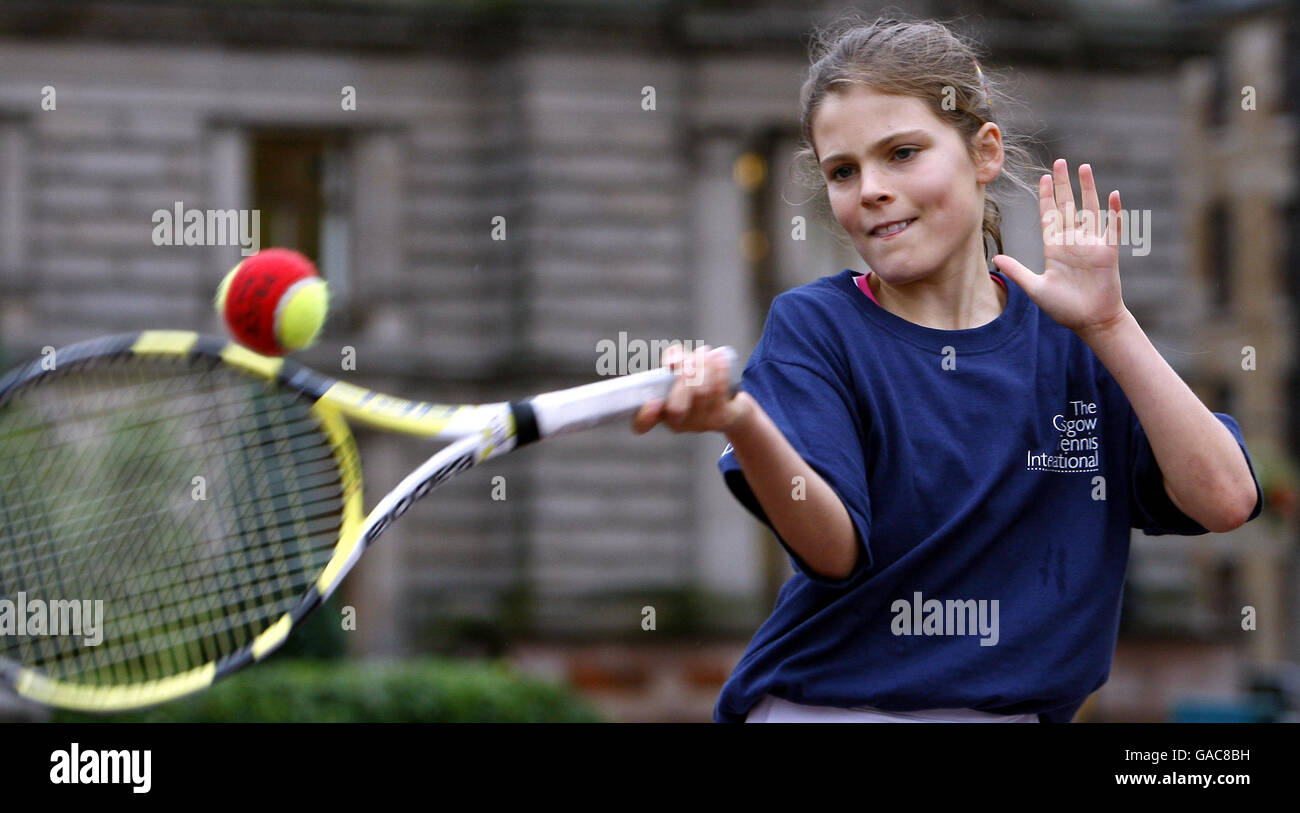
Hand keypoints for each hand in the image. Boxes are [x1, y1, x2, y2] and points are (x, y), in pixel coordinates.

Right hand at [632, 344, 750, 434]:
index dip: (646, 416)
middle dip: (683, 381)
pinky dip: (719, 370)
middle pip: (677, 408)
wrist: (726, 402)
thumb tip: (673, 360)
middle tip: (689, 361)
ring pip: (701, 395)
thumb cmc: (693, 383)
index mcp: (658, 413)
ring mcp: (700, 423)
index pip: (642, 424)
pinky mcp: (722, 418)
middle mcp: (677, 423)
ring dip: (703, 368)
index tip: (654, 402)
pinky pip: (720, 392)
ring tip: (704, 351)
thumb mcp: (678, 370)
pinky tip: (718, 357)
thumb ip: (671, 359)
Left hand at [992, 159, 1128, 336]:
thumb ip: (1017, 272)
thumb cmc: (1064, 307)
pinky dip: (1114, 212)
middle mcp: (1073, 241)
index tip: (1043, 178)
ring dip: (1087, 189)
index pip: (1049, 216)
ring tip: (1084, 167)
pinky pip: (1112, 227)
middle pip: (1067, 206)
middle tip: (1059, 162)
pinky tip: (1113, 194)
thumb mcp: (1035, 288)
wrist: (1090, 321)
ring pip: (1090, 209)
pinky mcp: (1108, 252)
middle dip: (1063, 184)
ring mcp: (1091, 244)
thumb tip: (996, 260)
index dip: (1046, 197)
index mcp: (1055, 248)